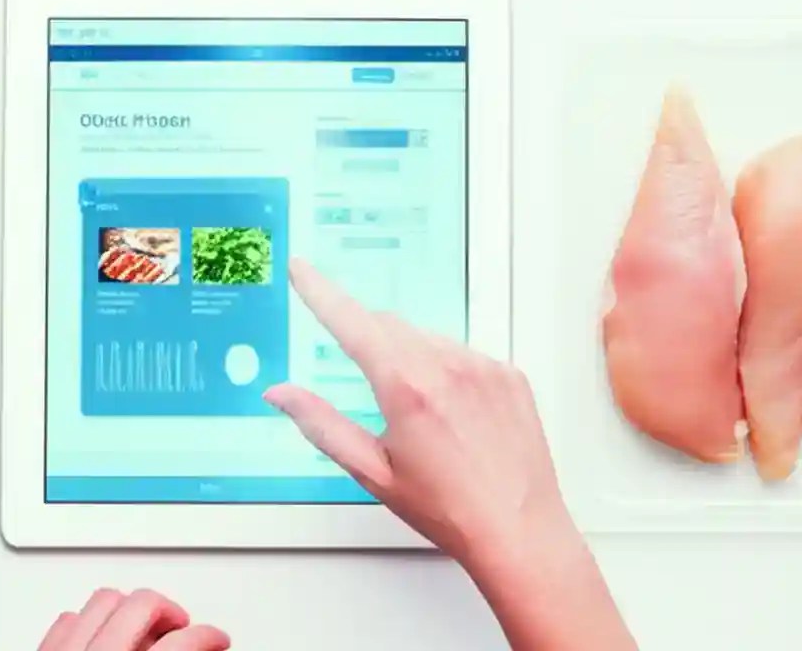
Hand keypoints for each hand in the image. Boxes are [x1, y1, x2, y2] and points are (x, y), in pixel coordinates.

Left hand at [39, 589, 229, 650]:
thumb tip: (198, 649)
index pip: (182, 640)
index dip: (208, 636)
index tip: (216, 640)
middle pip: (141, 603)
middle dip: (169, 610)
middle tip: (183, 629)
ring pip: (102, 600)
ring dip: (128, 609)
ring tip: (145, 627)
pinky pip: (65, 622)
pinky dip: (88, 623)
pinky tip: (102, 636)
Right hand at [265, 259, 638, 650]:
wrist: (519, 531)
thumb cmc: (450, 510)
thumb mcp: (373, 472)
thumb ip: (321, 425)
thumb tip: (282, 394)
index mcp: (407, 388)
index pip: (351, 322)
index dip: (320, 292)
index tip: (303, 269)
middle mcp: (448, 366)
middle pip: (389, 325)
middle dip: (367, 338)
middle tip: (369, 382)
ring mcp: (484, 367)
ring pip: (427, 339)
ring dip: (410, 358)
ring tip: (422, 419)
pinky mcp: (509, 375)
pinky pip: (464, 355)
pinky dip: (447, 371)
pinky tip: (454, 416)